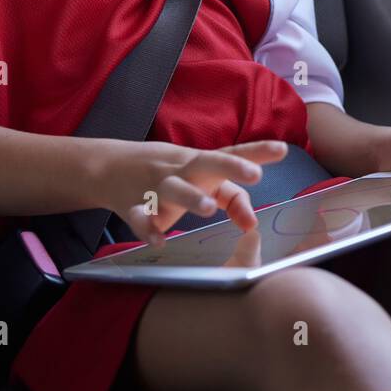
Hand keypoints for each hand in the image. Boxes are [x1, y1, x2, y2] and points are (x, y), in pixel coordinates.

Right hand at [93, 139, 288, 247]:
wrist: (107, 166)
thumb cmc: (168, 173)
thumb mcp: (198, 177)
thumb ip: (230, 196)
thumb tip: (252, 223)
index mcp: (199, 162)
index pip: (232, 152)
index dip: (257, 151)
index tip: (283, 150)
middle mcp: (181, 169)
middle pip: (208, 162)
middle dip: (231, 166)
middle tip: (255, 174)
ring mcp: (157, 185)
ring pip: (176, 188)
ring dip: (192, 197)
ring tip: (208, 208)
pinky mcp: (133, 204)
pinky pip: (139, 216)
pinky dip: (146, 227)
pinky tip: (158, 240)